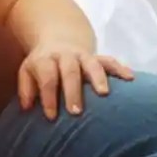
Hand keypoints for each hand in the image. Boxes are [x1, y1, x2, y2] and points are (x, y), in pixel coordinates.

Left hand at [18, 43, 134, 119]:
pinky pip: (110, 61)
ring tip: (104, 94)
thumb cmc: (42, 66)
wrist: (58, 39)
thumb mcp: (27, 72)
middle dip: (73, 91)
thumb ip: (26, 89)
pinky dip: (120, 68)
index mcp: (46, 60)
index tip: (51, 117)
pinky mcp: (97, 57)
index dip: (48, 96)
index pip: (47, 77)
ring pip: (92, 64)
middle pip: (70, 71)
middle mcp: (65, 56)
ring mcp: (83, 56)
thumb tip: (27, 108)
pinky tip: (130, 78)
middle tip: (75, 112)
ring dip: (98, 78)